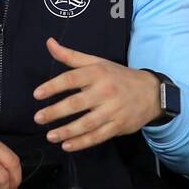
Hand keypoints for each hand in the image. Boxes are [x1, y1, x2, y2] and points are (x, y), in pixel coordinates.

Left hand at [32, 38, 163, 152]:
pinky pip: (98, 136)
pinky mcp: (119, 125)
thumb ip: (71, 56)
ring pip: (87, 123)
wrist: (151, 92)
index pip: (72, 79)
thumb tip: (49, 43)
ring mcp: (113, 110)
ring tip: (50, 136)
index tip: (37, 94)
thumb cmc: (118, 77)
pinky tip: (67, 145)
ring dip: (67, 131)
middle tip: (38, 118)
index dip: (53, 86)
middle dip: (55, 112)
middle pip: (77, 103)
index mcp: (98, 73)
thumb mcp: (97, 63)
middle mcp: (105, 91)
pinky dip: (82, 142)